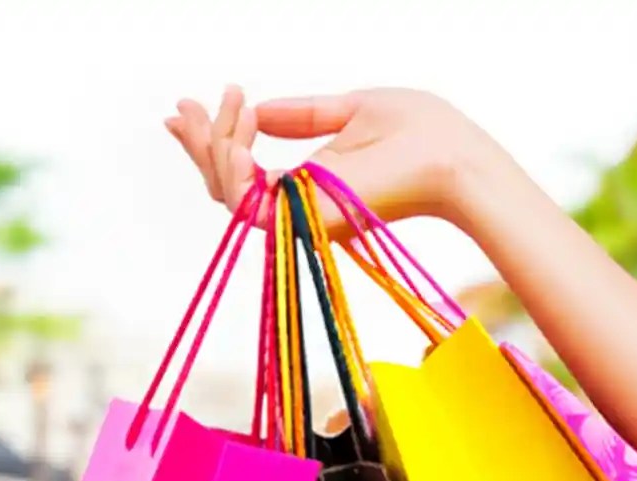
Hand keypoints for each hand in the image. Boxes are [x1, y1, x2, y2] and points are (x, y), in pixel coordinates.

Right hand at [164, 86, 510, 231]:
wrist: (454, 158)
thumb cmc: (421, 134)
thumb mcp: (351, 110)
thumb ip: (304, 114)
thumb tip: (261, 109)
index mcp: (308, 182)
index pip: (244, 170)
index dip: (212, 139)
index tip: (189, 106)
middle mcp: (296, 204)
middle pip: (223, 183)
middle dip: (198, 142)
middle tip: (182, 107)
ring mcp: (297, 214)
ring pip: (225, 190)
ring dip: (215, 146)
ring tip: (232, 106)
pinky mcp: (301, 218)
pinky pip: (243, 201)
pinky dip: (232, 166)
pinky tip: (239, 133)